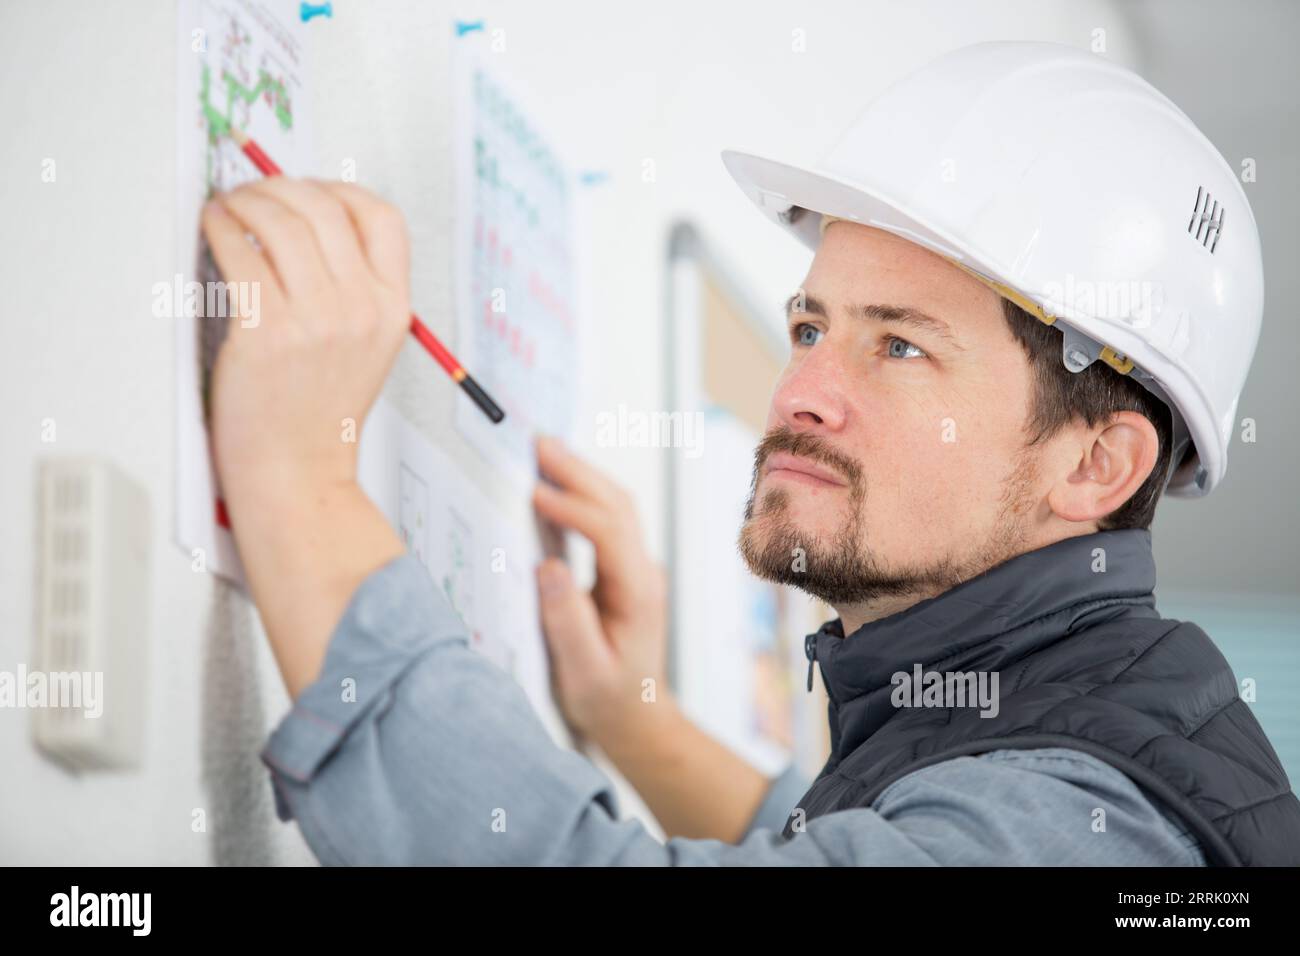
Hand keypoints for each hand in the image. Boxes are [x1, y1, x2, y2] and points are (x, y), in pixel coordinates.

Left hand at [202, 178, 410, 509]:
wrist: (298, 471)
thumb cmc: (321, 412)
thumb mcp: (368, 347)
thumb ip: (355, 288)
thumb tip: (307, 219)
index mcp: (392, 309)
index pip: (382, 218)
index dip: (340, 190)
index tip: (309, 190)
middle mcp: (360, 309)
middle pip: (326, 208)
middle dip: (281, 185)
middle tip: (254, 192)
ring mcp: (316, 320)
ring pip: (281, 222)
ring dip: (247, 200)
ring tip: (229, 206)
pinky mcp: (267, 332)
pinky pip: (241, 252)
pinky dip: (222, 226)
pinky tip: (214, 226)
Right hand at [532, 438, 671, 747]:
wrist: (636, 717)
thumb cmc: (608, 700)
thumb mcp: (583, 672)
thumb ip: (566, 621)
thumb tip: (548, 567)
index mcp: (637, 593)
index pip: (607, 532)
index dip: (571, 508)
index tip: (533, 492)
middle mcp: (643, 571)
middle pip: (616, 505)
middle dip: (577, 471)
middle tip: (536, 443)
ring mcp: (636, 567)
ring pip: (615, 506)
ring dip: (580, 476)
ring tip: (541, 451)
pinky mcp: (622, 568)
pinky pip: (605, 519)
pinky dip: (580, 494)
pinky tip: (553, 484)